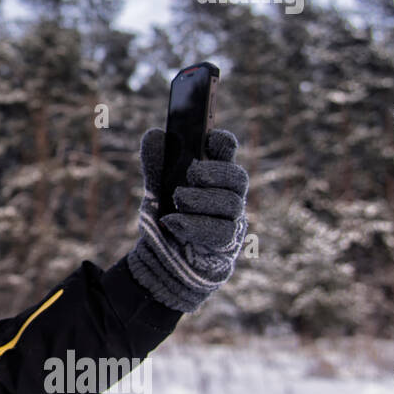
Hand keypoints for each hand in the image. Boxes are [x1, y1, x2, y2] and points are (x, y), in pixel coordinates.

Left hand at [126, 127, 248, 312]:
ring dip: (202, 200)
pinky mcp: (226, 245)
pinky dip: (195, 225)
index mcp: (213, 176)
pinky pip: (221, 232)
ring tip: (178, 199)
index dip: (224, 144)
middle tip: (191, 173)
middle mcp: (228, 196)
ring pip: (231, 204)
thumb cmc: (167, 217)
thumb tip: (155, 134)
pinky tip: (173, 222)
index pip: (228, 154)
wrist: (162, 259)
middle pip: (237, 178)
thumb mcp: (156, 189)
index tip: (211, 137)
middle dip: (215, 173)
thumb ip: (156, 164)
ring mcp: (230, 221)